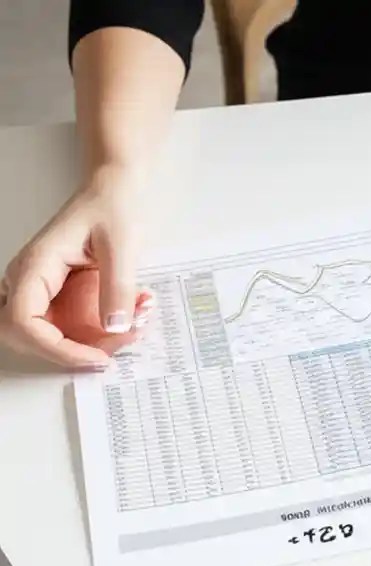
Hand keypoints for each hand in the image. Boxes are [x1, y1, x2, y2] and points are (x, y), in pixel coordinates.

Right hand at [0, 167, 152, 369]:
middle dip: (76, 349)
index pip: (22, 322)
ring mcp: (43, 290)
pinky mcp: (60, 295)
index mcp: (36, 264)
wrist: (115, 191)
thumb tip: (115, 327)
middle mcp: (30, 280)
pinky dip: (100, 331)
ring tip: (135, 323)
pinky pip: (71, 327)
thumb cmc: (112, 207)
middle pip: (30, 337)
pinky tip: (131, 314)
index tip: (97, 357)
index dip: (56, 349)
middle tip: (121, 340)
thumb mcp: (123, 244)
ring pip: (54, 337)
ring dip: (93, 342)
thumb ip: (118, 286)